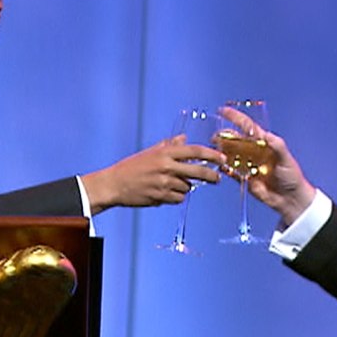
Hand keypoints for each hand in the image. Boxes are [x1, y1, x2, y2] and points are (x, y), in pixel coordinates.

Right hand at [81, 134, 223, 213]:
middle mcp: (167, 167)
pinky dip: (176, 196)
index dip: (211, 155)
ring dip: (184, 187)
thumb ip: (169, 145)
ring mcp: (164, 183)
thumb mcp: (150, 152)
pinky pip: (178, 198)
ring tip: (169, 184)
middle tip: (217, 178)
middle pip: (198, 171)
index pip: (194, 151)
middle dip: (211, 176)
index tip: (222, 158)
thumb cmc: (131, 167)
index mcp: (165, 153)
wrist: (114, 184)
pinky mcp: (161, 197)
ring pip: (187, 187)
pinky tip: (164, 192)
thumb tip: (184, 138)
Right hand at [218, 106, 315, 224]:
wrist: (290, 198)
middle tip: (215, 138)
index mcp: (263, 143)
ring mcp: (247, 164)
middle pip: (234, 140)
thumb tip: (265, 135)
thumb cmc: (292, 175)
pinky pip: (231, 171)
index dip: (235, 118)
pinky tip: (221, 166)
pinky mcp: (244, 178)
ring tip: (214, 152)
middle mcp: (253, 152)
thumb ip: (277, 146)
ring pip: (230, 154)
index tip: (223, 111)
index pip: (247, 127)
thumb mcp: (286, 158)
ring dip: (221, 152)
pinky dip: (224, 168)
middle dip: (224, 137)